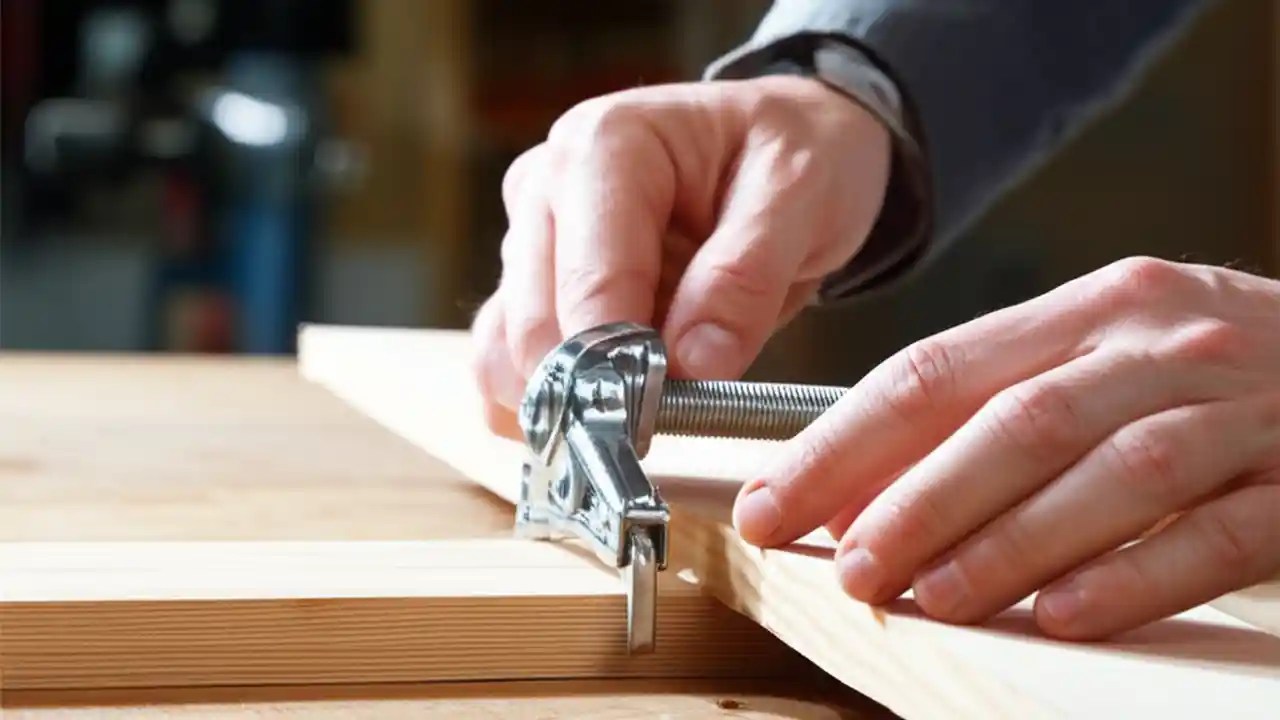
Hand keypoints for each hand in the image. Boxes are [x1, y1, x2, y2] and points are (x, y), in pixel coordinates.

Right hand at [470, 76, 890, 431]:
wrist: (783, 148)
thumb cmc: (793, 153)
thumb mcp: (799, 195)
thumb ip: (745, 276)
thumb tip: (694, 363)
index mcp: (605, 146)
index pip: (590, 282)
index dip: (622, 363)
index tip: (664, 412)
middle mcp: (546, 187)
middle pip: (532, 326)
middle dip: (592, 390)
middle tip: (661, 423)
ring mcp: (530, 240)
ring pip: (503, 354)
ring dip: (560, 406)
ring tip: (639, 418)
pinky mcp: (530, 288)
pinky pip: (505, 367)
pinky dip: (545, 407)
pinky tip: (604, 412)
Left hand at [734, 256, 1279, 638]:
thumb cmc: (1214, 375)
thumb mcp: (1104, 362)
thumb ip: (1000, 409)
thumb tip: (865, 490)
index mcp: (1090, 308)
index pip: (935, 369)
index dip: (843, 441)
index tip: (773, 502)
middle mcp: (1157, 339)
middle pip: (1011, 416)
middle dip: (914, 497)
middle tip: (847, 565)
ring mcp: (1239, 403)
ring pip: (1105, 466)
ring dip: (1006, 539)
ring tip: (930, 596)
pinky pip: (1214, 527)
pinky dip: (1133, 574)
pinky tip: (1065, 618)